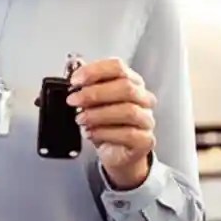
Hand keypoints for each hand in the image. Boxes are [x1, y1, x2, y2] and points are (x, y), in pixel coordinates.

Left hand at [68, 58, 156, 189]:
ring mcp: (147, 119)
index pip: (118, 67)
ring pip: (128, 111)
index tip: (75, 80)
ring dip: (98, 114)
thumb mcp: (92, 102)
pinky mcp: (145, 140)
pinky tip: (91, 132)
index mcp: (131, 82)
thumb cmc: (105, 123)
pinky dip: (104, 132)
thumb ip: (84, 85)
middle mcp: (143, 98)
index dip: (94, 71)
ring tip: (81, 119)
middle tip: (73, 100)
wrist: (115, 153)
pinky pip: (128, 133)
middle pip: (125, 87)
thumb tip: (73, 69)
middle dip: (94, 93)